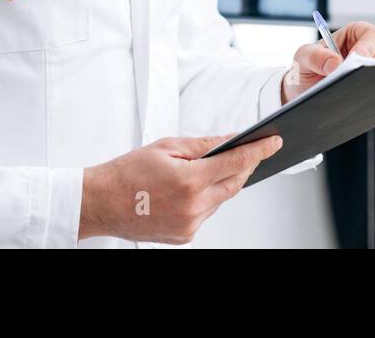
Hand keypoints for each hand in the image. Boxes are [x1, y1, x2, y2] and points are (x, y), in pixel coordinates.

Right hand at [79, 133, 282, 244]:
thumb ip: (204, 145)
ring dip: (224, 182)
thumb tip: (231, 140)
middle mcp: (193, 208)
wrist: (100, 203)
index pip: (236, 163)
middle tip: (253, 150)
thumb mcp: (167, 148)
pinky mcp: (185, 236)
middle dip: (245, 166)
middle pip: (234, 184)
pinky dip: (208, 197)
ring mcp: (190, 226)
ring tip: (220, 165)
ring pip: (221, 199)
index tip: (274, 141)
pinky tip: (199, 186)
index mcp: (189, 181)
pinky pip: (207, 212)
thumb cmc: (128, 172)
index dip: (259, 150)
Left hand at [280, 20, 374, 103]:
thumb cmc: (306, 68)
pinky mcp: (368, 86)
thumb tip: (336, 63)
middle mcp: (365, 51)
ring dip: (368, 80)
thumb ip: (315, 56)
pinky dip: (367, 92)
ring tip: (348, 86)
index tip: (356, 59)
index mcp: (353, 34)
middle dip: (370, 65)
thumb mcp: (303, 57)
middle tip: (354, 75)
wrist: (303, 92)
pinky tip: (352, 96)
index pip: (372, 34)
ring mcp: (368, 70)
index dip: (368, 46)